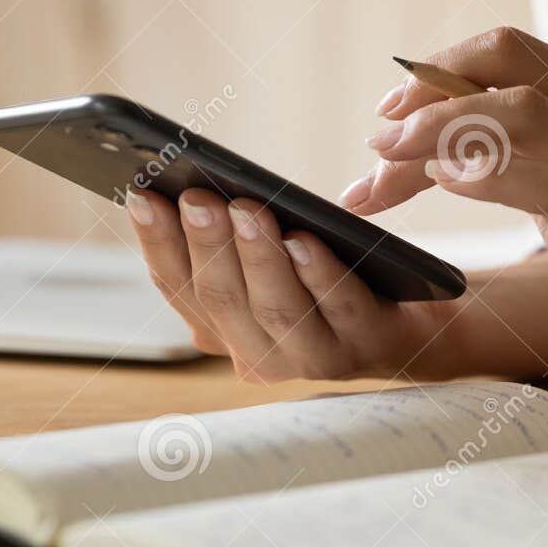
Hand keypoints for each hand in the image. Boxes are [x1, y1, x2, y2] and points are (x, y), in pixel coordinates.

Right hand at [126, 186, 463, 382]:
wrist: (406, 324)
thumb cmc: (325, 277)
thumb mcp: (269, 264)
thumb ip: (229, 242)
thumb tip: (186, 187)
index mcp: (222, 331)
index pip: (178, 287)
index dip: (157, 242)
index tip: (141, 195)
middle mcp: (258, 356)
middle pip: (221, 299)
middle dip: (206, 244)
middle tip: (197, 197)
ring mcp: (311, 359)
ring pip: (274, 309)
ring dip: (258, 256)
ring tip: (246, 208)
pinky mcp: (364, 347)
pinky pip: (338, 309)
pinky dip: (319, 275)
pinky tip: (305, 240)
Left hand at [349, 26, 547, 388]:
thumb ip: (506, 157)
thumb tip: (421, 149)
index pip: (506, 51)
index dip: (436, 69)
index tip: (388, 111)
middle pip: (504, 69)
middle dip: (425, 98)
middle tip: (375, 141)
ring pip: (518, 113)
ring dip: (437, 133)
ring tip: (388, 164)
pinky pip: (546, 178)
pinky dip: (486, 175)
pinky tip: (446, 184)